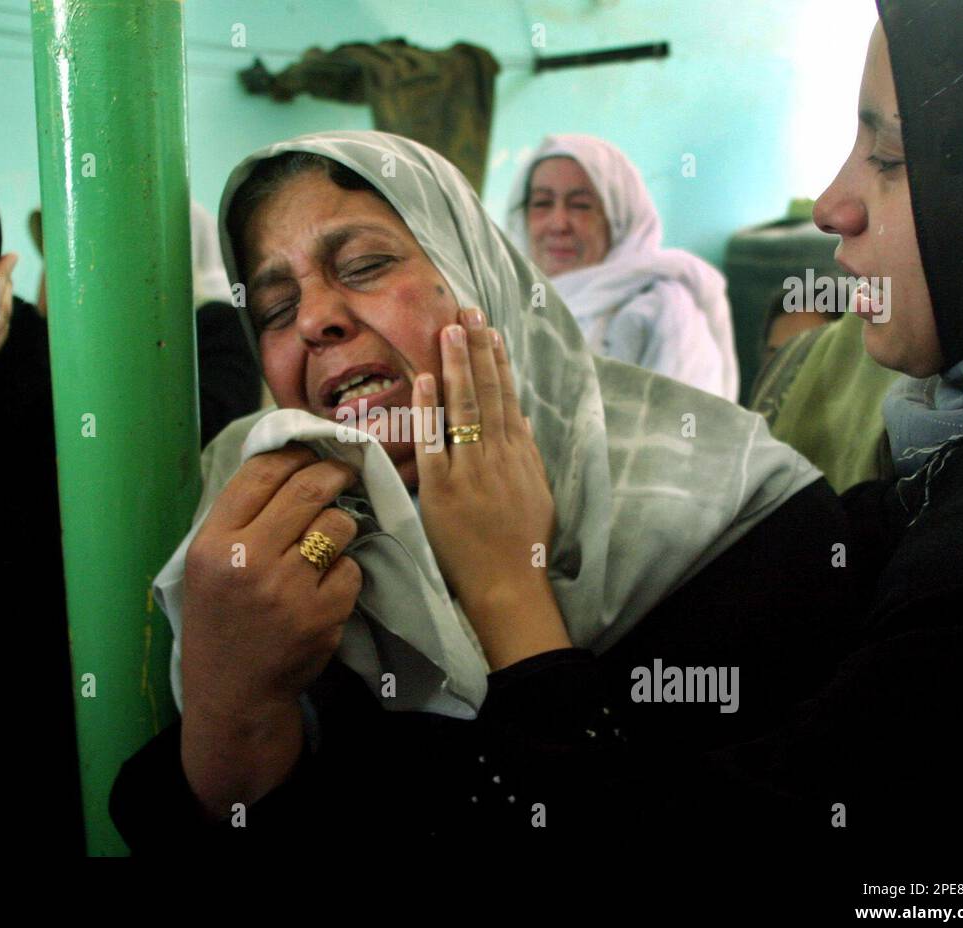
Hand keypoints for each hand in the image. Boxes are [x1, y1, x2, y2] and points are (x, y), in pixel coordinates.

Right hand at [179, 444, 362, 814]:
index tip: (311, 451)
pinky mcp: (321, 614)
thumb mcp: (207, 567)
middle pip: (307, 488)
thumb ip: (239, 519)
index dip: (294, 453)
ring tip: (329, 540)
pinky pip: (350, 569)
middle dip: (334, 473)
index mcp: (213, 544)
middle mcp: (248, 561)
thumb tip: (287, 462)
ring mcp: (287, 589)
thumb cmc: (221, 623)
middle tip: (344, 472)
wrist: (234, 695)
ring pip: (337, 525)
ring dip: (341, 526)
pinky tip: (326, 588)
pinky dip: (344, 573)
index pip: (261, 473)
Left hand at [412, 307, 570, 668]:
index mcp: (520, 453)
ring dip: (458, 364)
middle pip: (488, 391)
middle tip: (465, 309)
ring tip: (450, 326)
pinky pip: (434, 442)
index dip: (497, 360)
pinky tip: (426, 377)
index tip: (489, 328)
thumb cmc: (524, 543)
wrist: (511, 583)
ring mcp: (471, 470)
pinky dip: (430, 408)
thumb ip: (525, 454)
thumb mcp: (536, 491)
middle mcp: (498, 454)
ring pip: (465, 407)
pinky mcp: (444, 490)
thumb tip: (519, 420)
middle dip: (477, 347)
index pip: (507, 395)